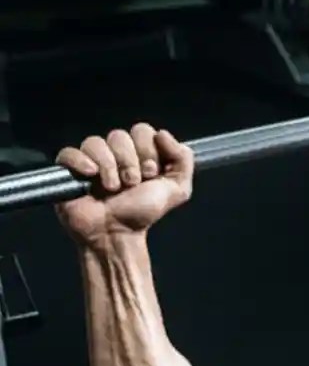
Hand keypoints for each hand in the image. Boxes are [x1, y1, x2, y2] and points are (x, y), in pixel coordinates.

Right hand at [54, 123, 193, 246]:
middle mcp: (115, 154)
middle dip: (130, 161)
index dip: (148, 150)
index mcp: (139, 153)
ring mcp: (91, 160)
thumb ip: (183, 159)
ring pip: (96, 142)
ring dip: (110, 167)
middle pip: (119, 135)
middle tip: (132, 183)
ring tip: (114, 188)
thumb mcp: (178, 189)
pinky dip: (81, 162)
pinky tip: (91, 176)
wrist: (116, 234)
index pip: (142, 131)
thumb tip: (162, 134)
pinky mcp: (69, 170)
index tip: (151, 174)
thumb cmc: (143, 213)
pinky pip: (70, 152)